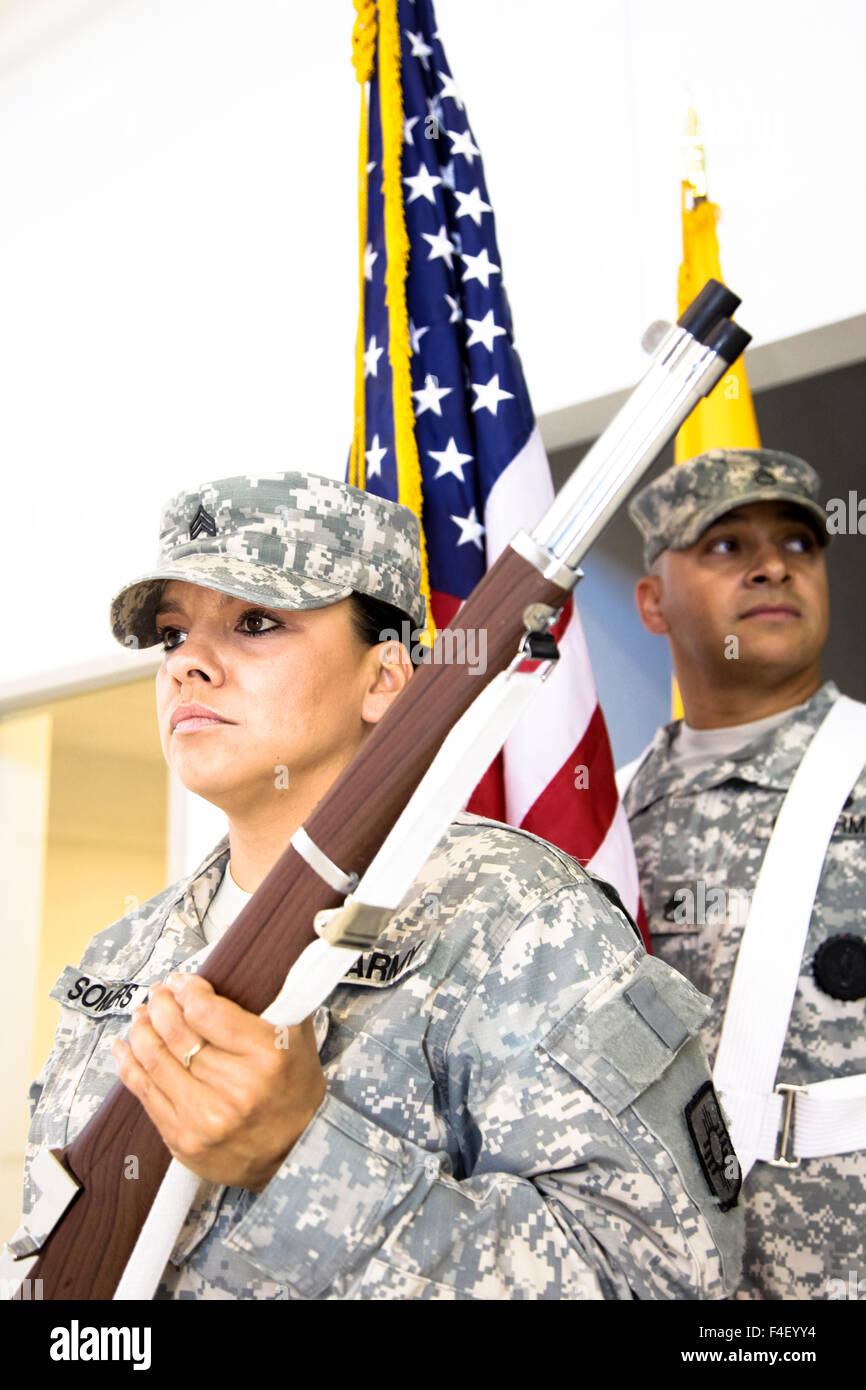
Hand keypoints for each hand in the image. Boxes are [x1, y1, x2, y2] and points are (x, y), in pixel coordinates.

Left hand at [111, 974, 325, 1190]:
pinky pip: (144, 1092)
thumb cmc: (294, 1091)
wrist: (295, 1155)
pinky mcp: (183, 1139)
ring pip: (154, 1059)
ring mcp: (205, 1118)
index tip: (182, 981)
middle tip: (159, 992)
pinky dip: (128, 1063)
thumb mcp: (299, 1039)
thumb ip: (277, 1001)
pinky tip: (124, 1045)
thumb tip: (251, 963)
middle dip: (161, 1004)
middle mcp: (235, 1088)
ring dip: (141, 1029)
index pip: (206, 1012)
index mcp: (266, 1056)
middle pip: (176, 1032)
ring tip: (142, 1014)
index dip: (187, 990)